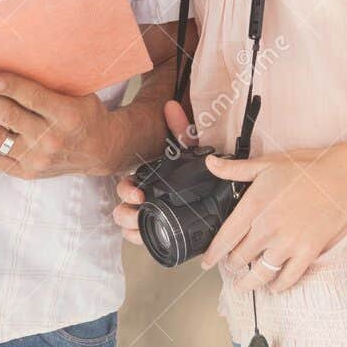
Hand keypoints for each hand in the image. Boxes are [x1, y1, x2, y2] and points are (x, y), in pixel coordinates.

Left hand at [0, 71, 117, 177]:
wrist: (100, 150)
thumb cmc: (84, 112)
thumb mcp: (76, 93)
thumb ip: (47, 82)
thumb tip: (8, 62)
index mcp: (67, 114)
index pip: (33, 98)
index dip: (9, 87)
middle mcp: (51, 139)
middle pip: (8, 117)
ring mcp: (37, 159)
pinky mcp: (26, 172)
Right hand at [112, 100, 193, 245]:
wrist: (224, 197)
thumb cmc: (203, 173)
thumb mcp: (192, 151)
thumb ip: (182, 129)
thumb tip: (171, 107)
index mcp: (149, 180)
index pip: (126, 184)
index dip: (125, 190)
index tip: (138, 194)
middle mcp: (146, 198)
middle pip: (122, 208)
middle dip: (125, 212)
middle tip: (139, 211)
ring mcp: (151, 216)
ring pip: (128, 225)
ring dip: (130, 227)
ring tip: (140, 228)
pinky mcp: (161, 232)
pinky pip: (141, 238)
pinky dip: (139, 239)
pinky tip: (145, 237)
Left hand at [200, 149, 346, 291]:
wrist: (341, 178)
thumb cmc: (305, 168)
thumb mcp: (266, 164)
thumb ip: (235, 169)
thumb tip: (211, 164)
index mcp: (253, 207)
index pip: (225, 239)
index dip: (213, 254)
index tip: (207, 262)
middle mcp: (266, 230)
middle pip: (239, 259)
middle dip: (231, 266)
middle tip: (229, 267)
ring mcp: (287, 244)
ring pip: (260, 274)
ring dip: (249, 282)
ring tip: (243, 285)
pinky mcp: (307, 253)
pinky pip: (288, 279)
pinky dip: (278, 286)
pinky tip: (273, 287)